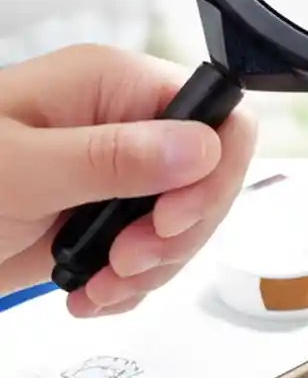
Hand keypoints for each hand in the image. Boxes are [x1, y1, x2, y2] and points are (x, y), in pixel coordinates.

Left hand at [0, 45, 256, 315]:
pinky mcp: (104, 219)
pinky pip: (156, 255)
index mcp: (110, 87)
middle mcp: (123, 126)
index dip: (212, 172)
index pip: (217, 114)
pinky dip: (131, 286)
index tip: (170, 218)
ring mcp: (116, 175)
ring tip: (100, 282)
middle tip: (127, 258)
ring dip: (153, 268)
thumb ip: (112, 159)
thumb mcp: (19, 172)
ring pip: (189, 223)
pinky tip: (89, 290)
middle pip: (212, 177)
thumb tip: (198, 145)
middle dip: (179, 232)